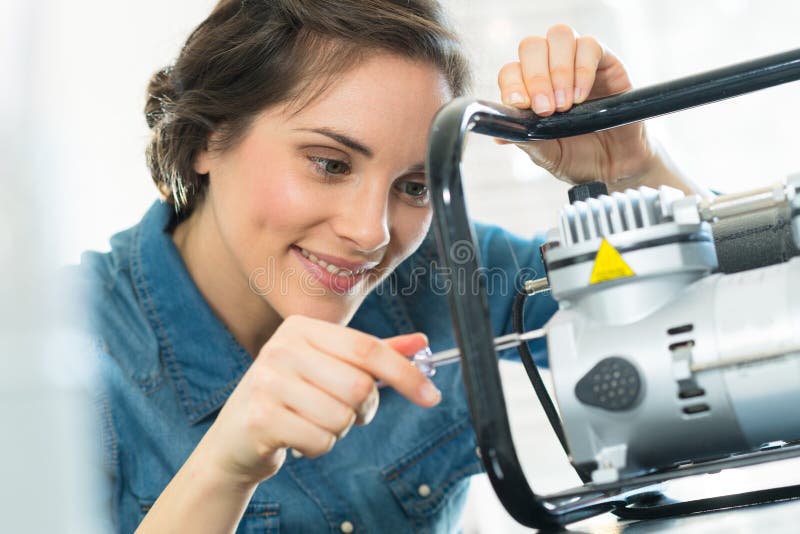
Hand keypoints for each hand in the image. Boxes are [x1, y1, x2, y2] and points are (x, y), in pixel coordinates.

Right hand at [198, 315, 437, 486]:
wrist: (236, 437)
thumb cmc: (292, 396)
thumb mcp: (330, 367)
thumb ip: (375, 355)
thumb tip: (422, 343)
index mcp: (302, 328)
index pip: (368, 349)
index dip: (406, 373)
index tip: (432, 396)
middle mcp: (282, 347)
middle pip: (360, 386)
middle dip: (364, 409)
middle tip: (346, 411)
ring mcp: (268, 382)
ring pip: (343, 417)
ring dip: (339, 429)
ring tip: (313, 421)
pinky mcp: (261, 418)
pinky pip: (321, 440)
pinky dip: (319, 446)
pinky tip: (297, 437)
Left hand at [497, 24, 657, 190]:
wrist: (615, 167)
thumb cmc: (577, 159)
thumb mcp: (547, 155)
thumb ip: (526, 140)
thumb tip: (498, 135)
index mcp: (528, 90)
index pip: (510, 71)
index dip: (512, 84)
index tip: (521, 105)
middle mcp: (549, 70)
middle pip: (531, 46)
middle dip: (536, 77)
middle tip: (547, 109)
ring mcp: (576, 62)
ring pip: (559, 36)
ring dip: (559, 70)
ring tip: (566, 104)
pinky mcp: (605, 61)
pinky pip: (589, 45)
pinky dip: (583, 69)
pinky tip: (581, 96)